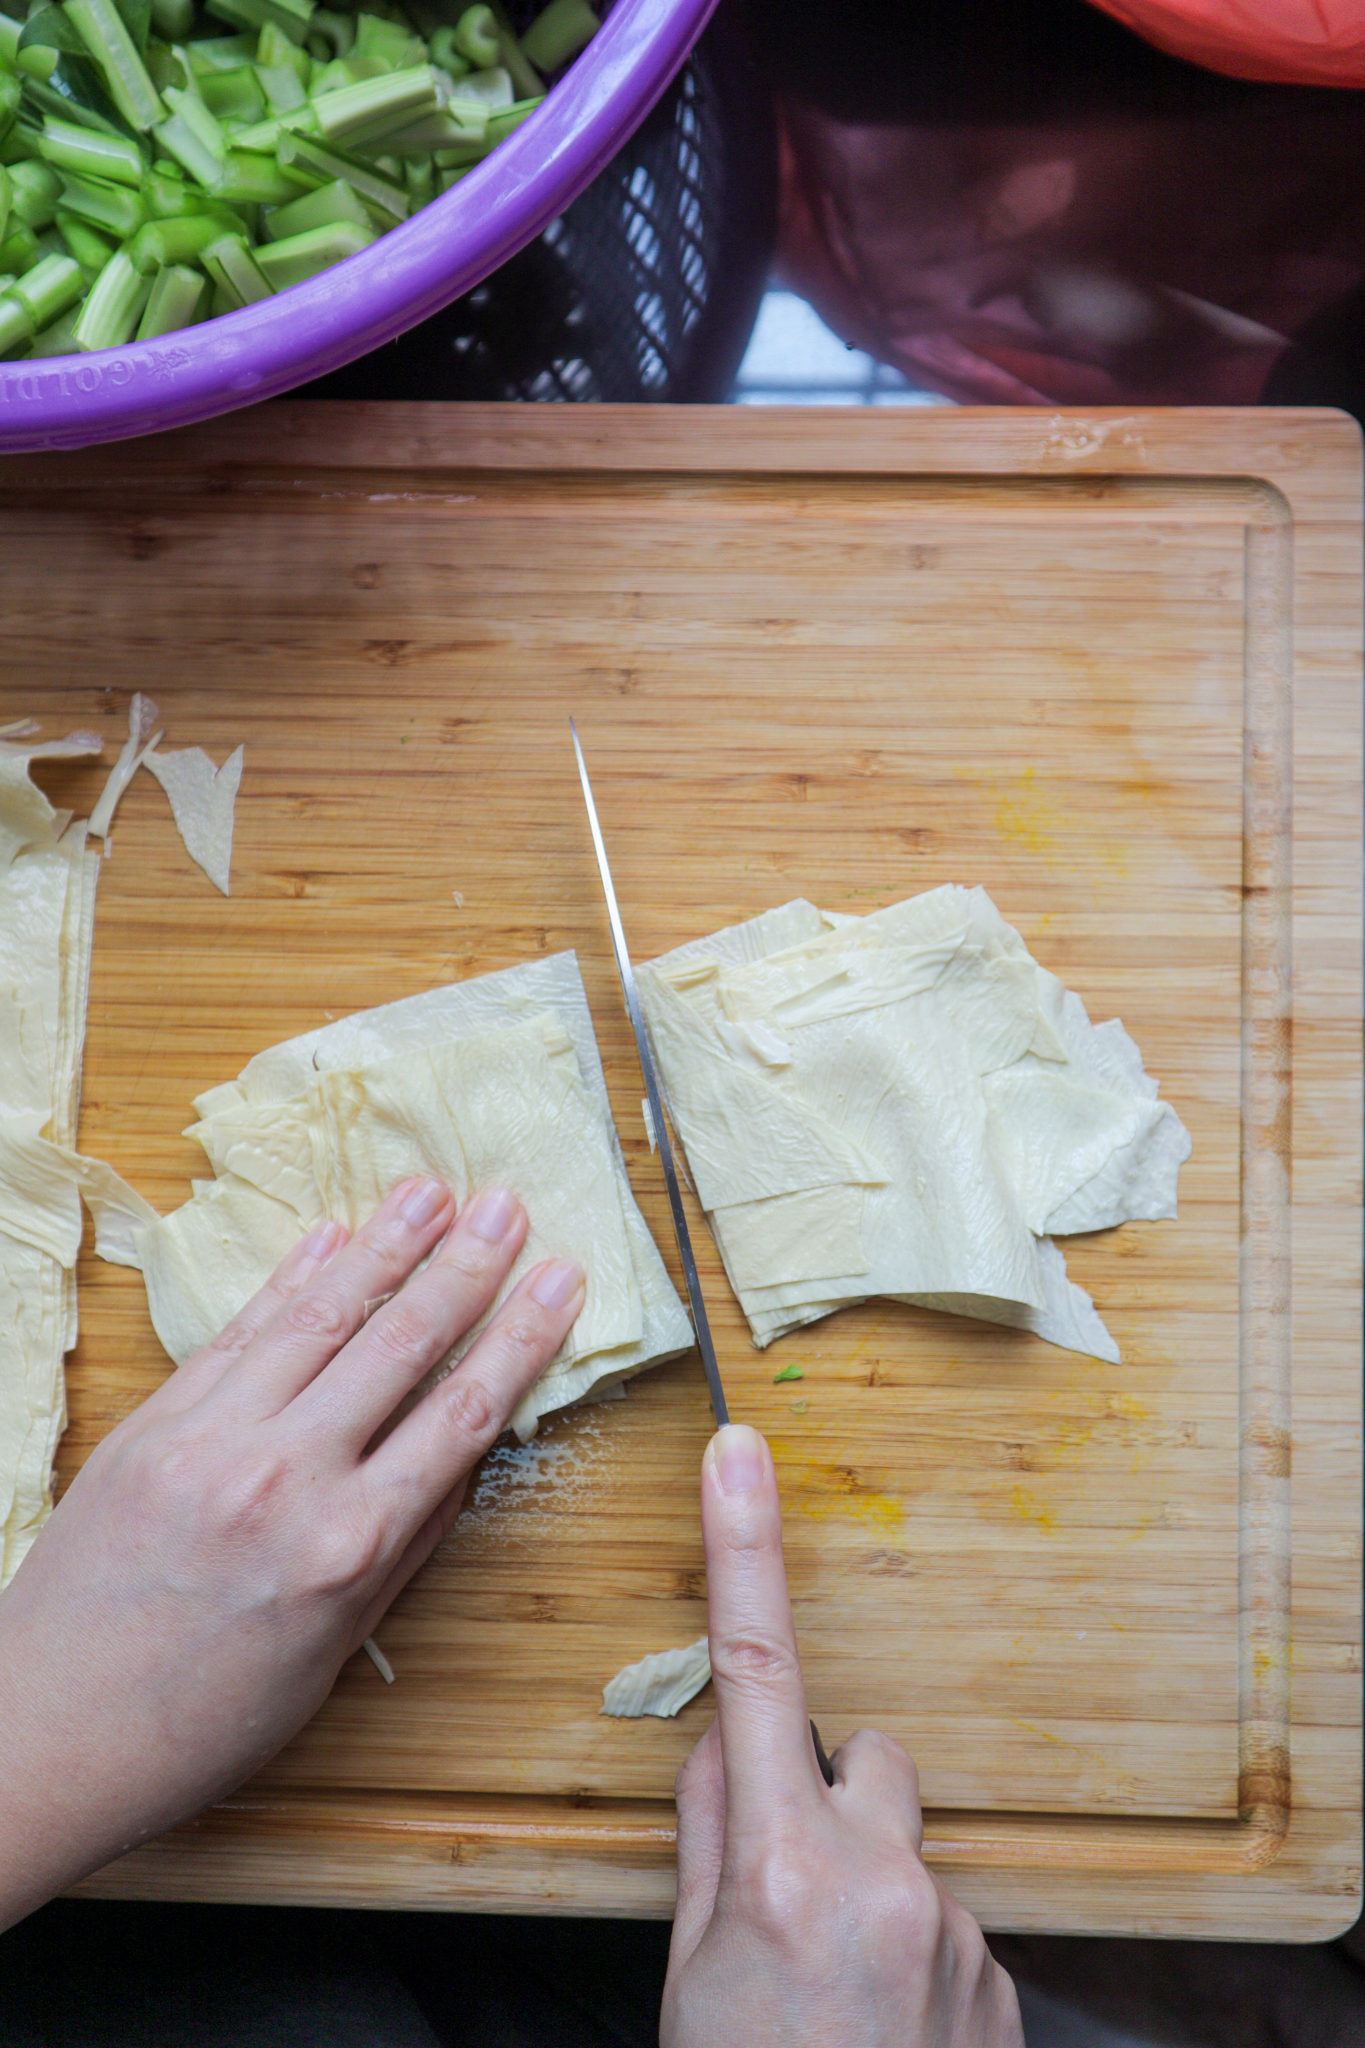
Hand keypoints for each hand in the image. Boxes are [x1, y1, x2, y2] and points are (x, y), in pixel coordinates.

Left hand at [0, 1177, 583, 1929]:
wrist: (47, 1734)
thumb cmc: (202, 1721)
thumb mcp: (335, 1652)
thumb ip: (405, 1546)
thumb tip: (465, 1457)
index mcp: (347, 1547)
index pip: (461, 1413)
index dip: (520, 1337)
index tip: (561, 1278)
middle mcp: (284, 1478)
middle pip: (398, 1345)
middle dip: (464, 1267)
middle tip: (506, 1205)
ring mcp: (211, 1441)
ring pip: (317, 1319)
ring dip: (383, 1246)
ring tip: (431, 1190)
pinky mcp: (152, 1425)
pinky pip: (237, 1334)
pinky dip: (288, 1280)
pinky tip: (330, 1237)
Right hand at [662, 1424, 1022, 2047]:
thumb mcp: (684, 1978)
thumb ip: (706, 1842)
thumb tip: (720, 1750)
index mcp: (784, 1865)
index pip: (753, 1672)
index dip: (742, 1550)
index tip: (737, 1450)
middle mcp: (885, 1875)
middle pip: (862, 1759)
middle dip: (822, 1797)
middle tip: (778, 1904)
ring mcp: (956, 1926)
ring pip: (902, 1847)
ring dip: (868, 1884)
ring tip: (831, 1990)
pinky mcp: (1000, 1976)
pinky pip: (945, 1917)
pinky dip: (910, 1951)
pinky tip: (878, 2026)